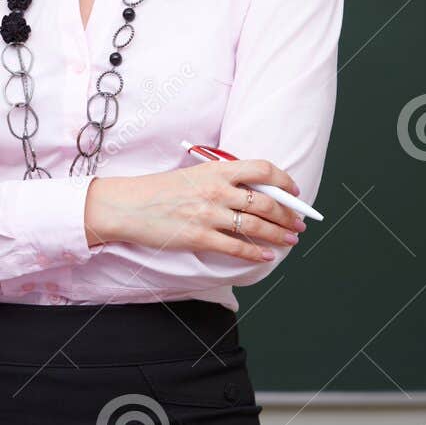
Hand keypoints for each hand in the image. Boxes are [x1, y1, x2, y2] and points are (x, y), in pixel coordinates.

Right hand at [85, 159, 307, 262]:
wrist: (127, 205)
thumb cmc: (159, 190)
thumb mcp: (194, 174)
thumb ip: (223, 180)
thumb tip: (256, 193)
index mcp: (216, 169)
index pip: (262, 169)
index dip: (284, 181)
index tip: (293, 192)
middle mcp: (217, 190)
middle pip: (266, 201)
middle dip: (288, 215)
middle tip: (298, 222)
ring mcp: (209, 214)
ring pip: (257, 225)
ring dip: (279, 233)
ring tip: (291, 239)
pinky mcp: (199, 237)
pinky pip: (237, 247)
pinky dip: (256, 253)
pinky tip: (267, 255)